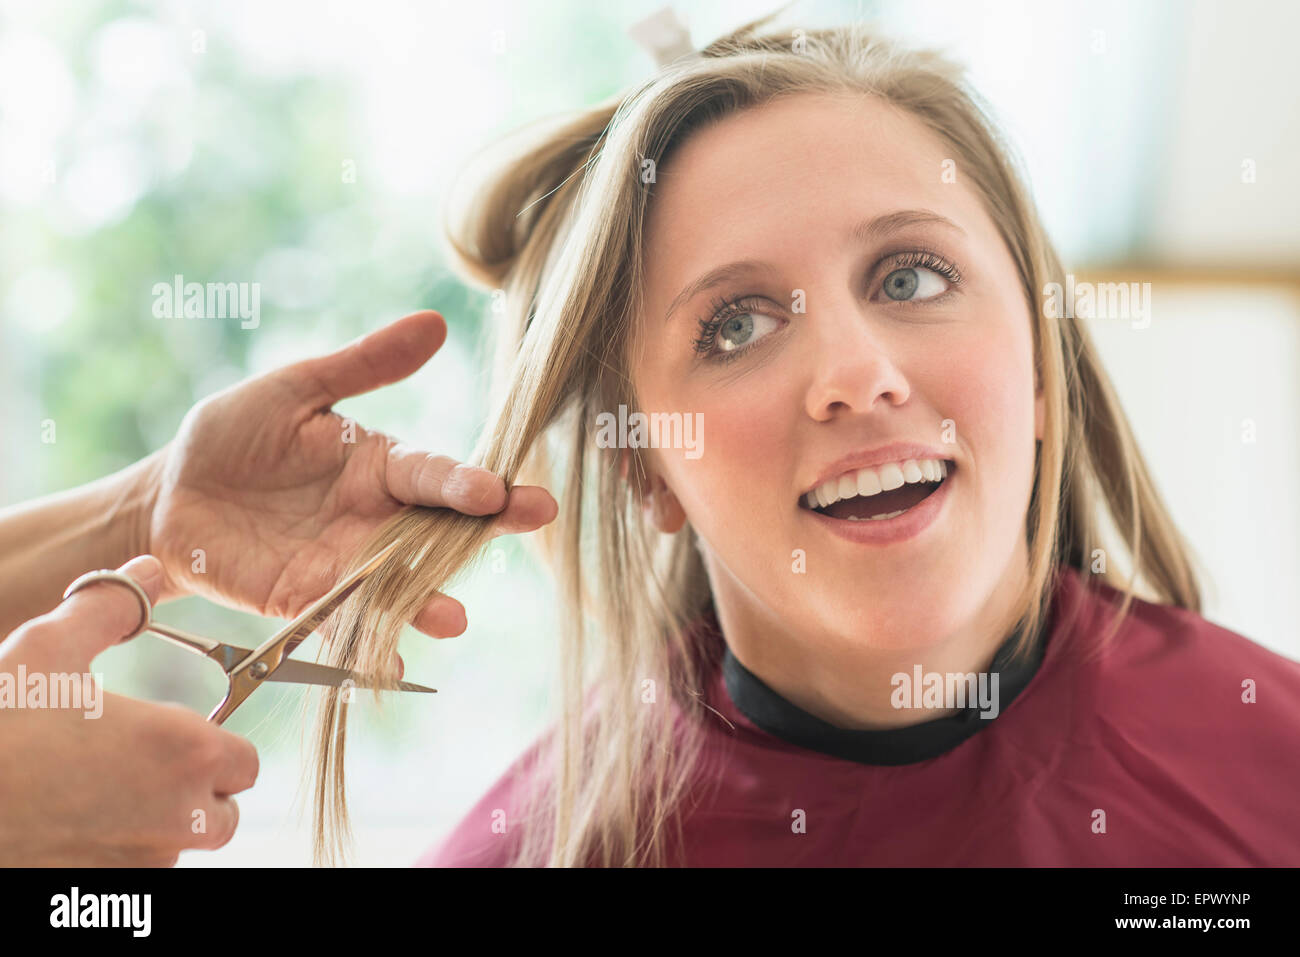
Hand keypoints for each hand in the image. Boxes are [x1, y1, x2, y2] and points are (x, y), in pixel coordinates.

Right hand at [0, 557, 258, 865]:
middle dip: (197, 793)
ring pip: (178, 848)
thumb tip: (148, 571)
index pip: (246, 762)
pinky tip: (73, 826)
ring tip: (98, 794)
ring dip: (156, 825)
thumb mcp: (46, 651)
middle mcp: (178, 815)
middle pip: (225, 814)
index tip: (176, 738)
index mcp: (182, 750)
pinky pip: (132, 874)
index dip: (217, 749)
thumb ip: (109, 608)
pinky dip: (116, 854)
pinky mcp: (103, 896)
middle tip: (142, 769)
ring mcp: (141, 865)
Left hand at [143, 311, 555, 638]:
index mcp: (378, 466)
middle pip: (437, 531)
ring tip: (455, 618)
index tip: (499, 489)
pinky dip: (366, 645)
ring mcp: (342, 565)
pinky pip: (338, 624)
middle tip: (535, 521)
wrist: (168, 495)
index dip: (467, 480)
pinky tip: (393, 663)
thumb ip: (364, 366)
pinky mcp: (301, 601)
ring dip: (427, 603)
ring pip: (396, 585)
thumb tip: (435, 323)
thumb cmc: (234, 435)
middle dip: (485, 532)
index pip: (433, 472)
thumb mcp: (297, 390)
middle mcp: (374, 520)